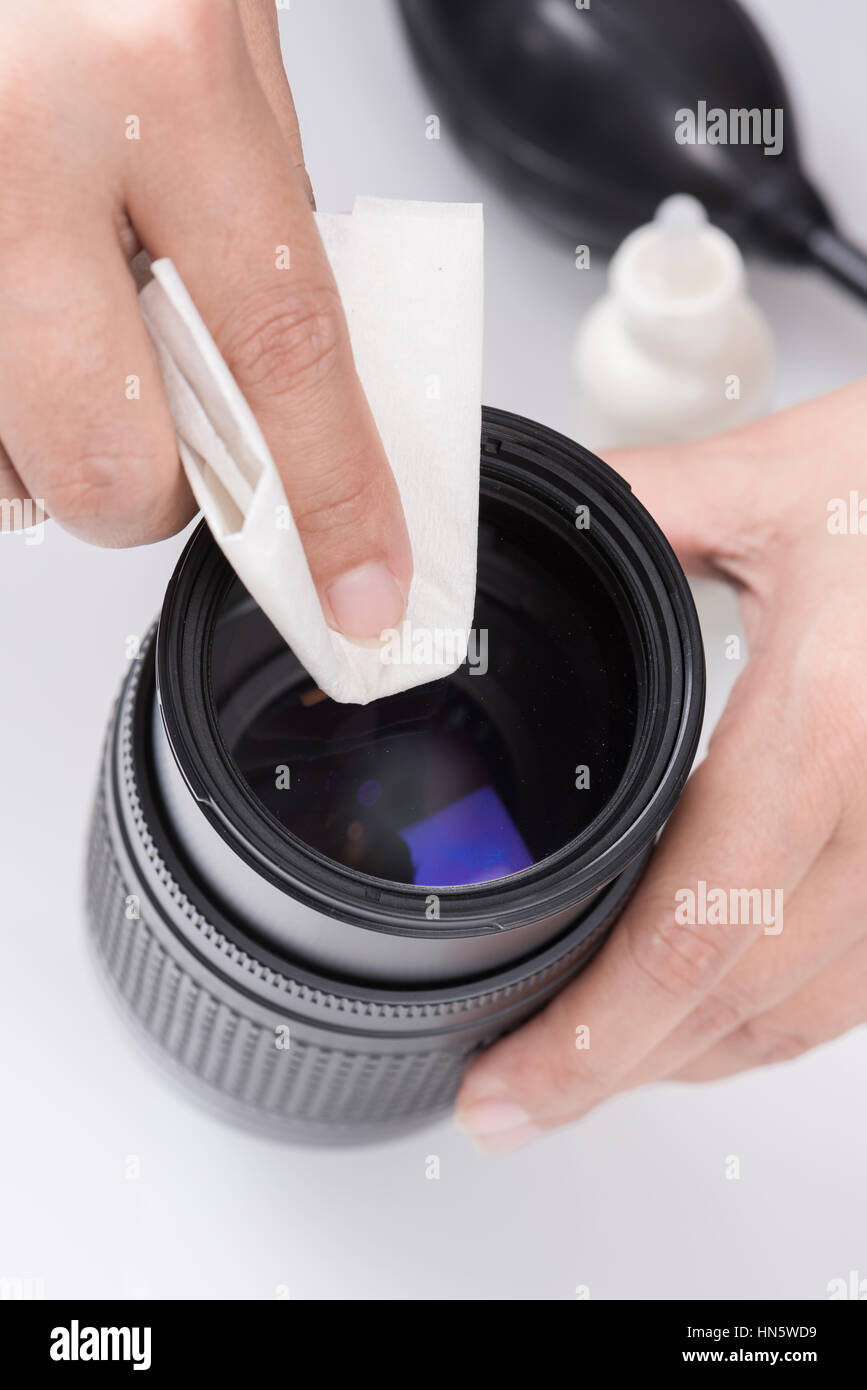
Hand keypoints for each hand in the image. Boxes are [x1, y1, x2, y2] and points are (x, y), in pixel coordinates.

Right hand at [0, 0, 410, 638]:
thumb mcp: (211, 15)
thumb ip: (244, 192)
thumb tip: (273, 365)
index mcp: (155, 69)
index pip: (282, 353)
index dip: (335, 501)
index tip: (364, 588)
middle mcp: (15, 143)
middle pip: (111, 463)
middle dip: (158, 495)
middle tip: (171, 434)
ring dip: (52, 443)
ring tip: (63, 333)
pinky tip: (16, 319)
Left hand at [457, 379, 866, 1152]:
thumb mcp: (778, 474)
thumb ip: (636, 506)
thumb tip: (506, 528)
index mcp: (833, 721)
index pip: (691, 930)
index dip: (591, 1039)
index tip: (510, 1085)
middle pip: (742, 1000)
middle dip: (616, 1071)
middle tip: (522, 1097)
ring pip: (810, 1012)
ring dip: (694, 1057)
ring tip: (598, 1067)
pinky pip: (866, 982)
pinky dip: (777, 1019)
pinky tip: (718, 1017)